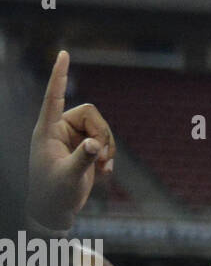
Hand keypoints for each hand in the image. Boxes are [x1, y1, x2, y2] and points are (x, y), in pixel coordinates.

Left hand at [26, 51, 115, 230]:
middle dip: (102, 134)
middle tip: (101, 156)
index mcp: (47, 131)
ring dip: (107, 148)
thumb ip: (82, 159)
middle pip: (92, 114)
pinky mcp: (83, 148)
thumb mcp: (68, 177)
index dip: (59, 75)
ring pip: (102, 128)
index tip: (63, 53)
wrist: (55, 212)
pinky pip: (105, 140)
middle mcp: (60, 130)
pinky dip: (108, 156)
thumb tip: (95, 145)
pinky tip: (103, 172)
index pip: (53, 96)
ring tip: (102, 169)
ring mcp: (73, 138)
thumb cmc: (54, 195)